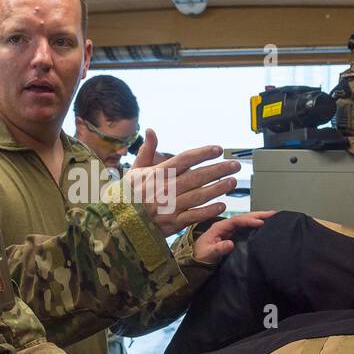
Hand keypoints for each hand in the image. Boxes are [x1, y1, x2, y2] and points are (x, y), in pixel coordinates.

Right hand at [126, 129, 241, 236]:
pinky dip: (208, 211)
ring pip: (199, 195)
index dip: (202, 153)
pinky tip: (221, 205)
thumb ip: (147, 150)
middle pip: (197, 176)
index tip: (218, 149)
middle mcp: (165, 189)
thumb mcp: (134, 170)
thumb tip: (151, 130)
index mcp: (158, 174)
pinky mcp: (172, 223)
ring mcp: (170, 207)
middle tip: (235, 164)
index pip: (184, 159)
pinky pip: (194, 216)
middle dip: (218, 169)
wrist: (118, 222)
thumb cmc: (127, 195)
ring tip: (232, 181)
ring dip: (218, 188)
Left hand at [191, 210, 276, 263]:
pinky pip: (244, 228)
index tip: (261, 222)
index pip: (237, 220)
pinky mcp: (231, 236)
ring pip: (245, 221)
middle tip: (272, 214)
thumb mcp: (207, 254)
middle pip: (243, 217)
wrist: (194, 261)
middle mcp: (224, 227)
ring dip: (258, 218)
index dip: (249, 220)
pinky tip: (263, 225)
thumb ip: (218, 249)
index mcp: (218, 228)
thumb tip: (230, 244)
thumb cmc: (199, 257)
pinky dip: (254, 225)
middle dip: (258, 215)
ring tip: (272, 217)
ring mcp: (228, 230)